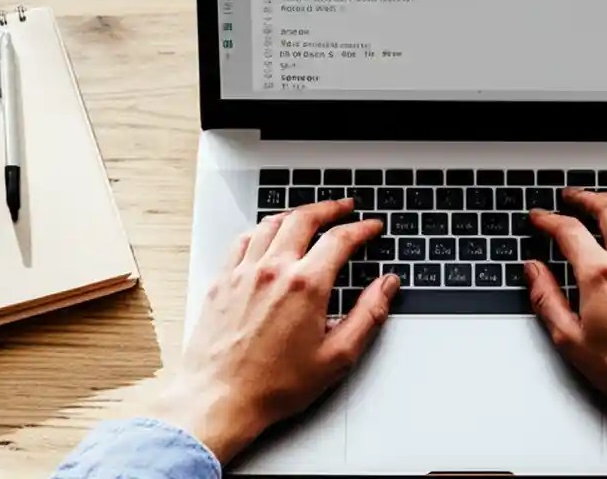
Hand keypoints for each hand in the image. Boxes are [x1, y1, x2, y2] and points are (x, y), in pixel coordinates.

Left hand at [152, 198, 398, 462]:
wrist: (219, 399)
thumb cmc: (274, 386)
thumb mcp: (337, 356)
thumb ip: (369, 315)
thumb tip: (387, 287)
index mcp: (305, 285)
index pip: (340, 239)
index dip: (361, 229)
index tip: (371, 227)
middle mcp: (273, 270)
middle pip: (305, 218)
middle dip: (330, 208)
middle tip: (344, 207)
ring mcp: (243, 272)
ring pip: (272, 223)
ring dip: (296, 213)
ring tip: (310, 214)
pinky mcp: (222, 281)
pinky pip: (243, 240)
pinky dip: (261, 229)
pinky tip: (267, 234)